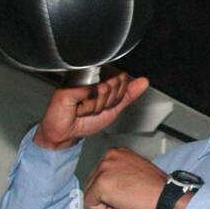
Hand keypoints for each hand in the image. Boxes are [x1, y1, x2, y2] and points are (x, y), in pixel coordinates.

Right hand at [34, 71, 149, 150]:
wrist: (66, 134)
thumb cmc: (85, 120)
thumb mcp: (113, 108)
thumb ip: (129, 95)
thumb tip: (144, 81)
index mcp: (100, 76)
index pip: (122, 80)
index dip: (117, 96)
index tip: (104, 103)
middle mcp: (89, 74)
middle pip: (113, 84)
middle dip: (106, 102)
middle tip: (92, 107)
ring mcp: (77, 79)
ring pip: (103, 90)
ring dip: (95, 107)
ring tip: (84, 109)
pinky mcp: (67, 88)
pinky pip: (90, 94)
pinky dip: (87, 107)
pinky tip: (77, 109)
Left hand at [83, 147, 167, 208]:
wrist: (166, 197)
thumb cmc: (156, 188)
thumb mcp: (136, 169)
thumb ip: (120, 172)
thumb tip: (111, 183)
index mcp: (117, 152)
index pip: (100, 174)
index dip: (113, 188)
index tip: (127, 191)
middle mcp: (108, 157)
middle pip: (93, 183)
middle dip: (107, 195)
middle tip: (128, 198)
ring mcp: (103, 170)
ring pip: (91, 194)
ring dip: (106, 203)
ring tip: (126, 201)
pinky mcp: (100, 184)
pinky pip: (91, 204)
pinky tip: (122, 207)